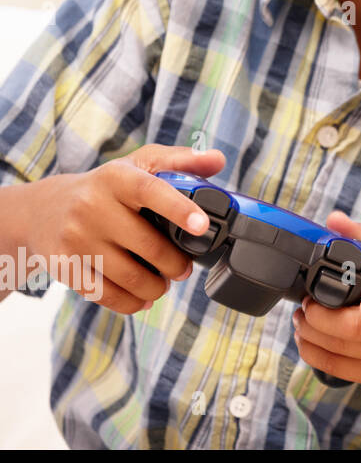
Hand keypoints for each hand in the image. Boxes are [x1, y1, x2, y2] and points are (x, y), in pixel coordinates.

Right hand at [21, 144, 224, 313]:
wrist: (41, 211)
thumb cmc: (104, 188)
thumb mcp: (137, 165)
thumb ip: (180, 161)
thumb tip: (218, 160)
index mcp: (116, 178)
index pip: (151, 191)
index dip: (179, 209)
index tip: (203, 226)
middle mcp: (92, 206)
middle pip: (148, 246)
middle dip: (176, 264)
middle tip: (184, 268)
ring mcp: (75, 238)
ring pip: (130, 276)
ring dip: (156, 287)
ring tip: (164, 283)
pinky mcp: (63, 265)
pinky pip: (105, 294)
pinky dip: (131, 302)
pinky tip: (142, 298)